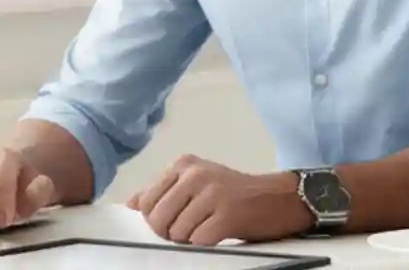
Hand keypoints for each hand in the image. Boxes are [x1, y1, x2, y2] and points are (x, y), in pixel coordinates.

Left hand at [124, 154, 311, 245]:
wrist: (277, 198)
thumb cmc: (234, 193)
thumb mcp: (195, 182)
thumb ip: (162, 190)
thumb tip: (131, 203)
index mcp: (184, 165)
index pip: (146, 201)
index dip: (156, 219)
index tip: (174, 219)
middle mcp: (195, 174)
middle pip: (157, 218)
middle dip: (169, 233)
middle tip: (190, 228)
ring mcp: (212, 193)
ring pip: (177, 232)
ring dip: (190, 239)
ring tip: (208, 227)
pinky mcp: (227, 214)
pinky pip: (198, 241)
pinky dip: (205, 243)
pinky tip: (218, 232)